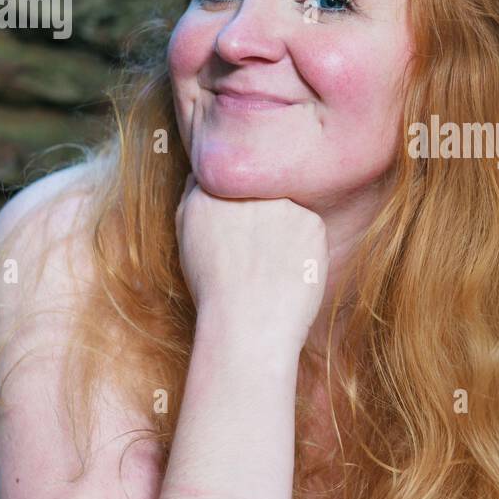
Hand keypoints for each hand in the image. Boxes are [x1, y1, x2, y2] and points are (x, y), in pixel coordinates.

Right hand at [175, 173, 329, 352]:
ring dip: (282, 227)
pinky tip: (289, 270)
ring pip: (287, 208)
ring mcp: (283, 202)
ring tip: (270, 266)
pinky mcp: (312, 221)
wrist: (248, 324)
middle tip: (256, 252)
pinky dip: (303, 246)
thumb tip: (201, 173)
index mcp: (210, 190)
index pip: (229, 180)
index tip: (237, 232)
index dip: (235, 207)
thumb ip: (192, 197)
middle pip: (261, 190)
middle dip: (261, 213)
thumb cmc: (213, 290)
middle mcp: (248, 189)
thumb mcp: (187, 237)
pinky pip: (308, 227)